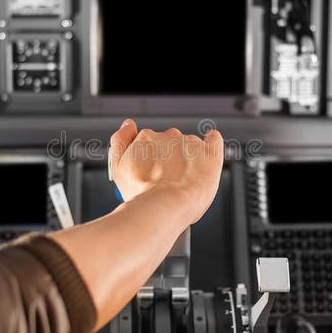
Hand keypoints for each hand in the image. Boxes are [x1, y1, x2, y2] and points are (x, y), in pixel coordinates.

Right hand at [109, 119, 223, 223]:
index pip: (148, 143)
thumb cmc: (142, 194)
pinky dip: (212, 141)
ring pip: (189, 146)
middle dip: (168, 160)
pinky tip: (209, 146)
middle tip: (167, 181)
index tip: (151, 174)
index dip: (150, 160)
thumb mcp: (117, 169)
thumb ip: (120, 141)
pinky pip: (214, 140)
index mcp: (146, 137)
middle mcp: (168, 136)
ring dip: (188, 159)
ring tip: (183, 182)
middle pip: (169, 144)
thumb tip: (128, 125)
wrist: (165, 207)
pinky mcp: (209, 153)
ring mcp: (190, 143)